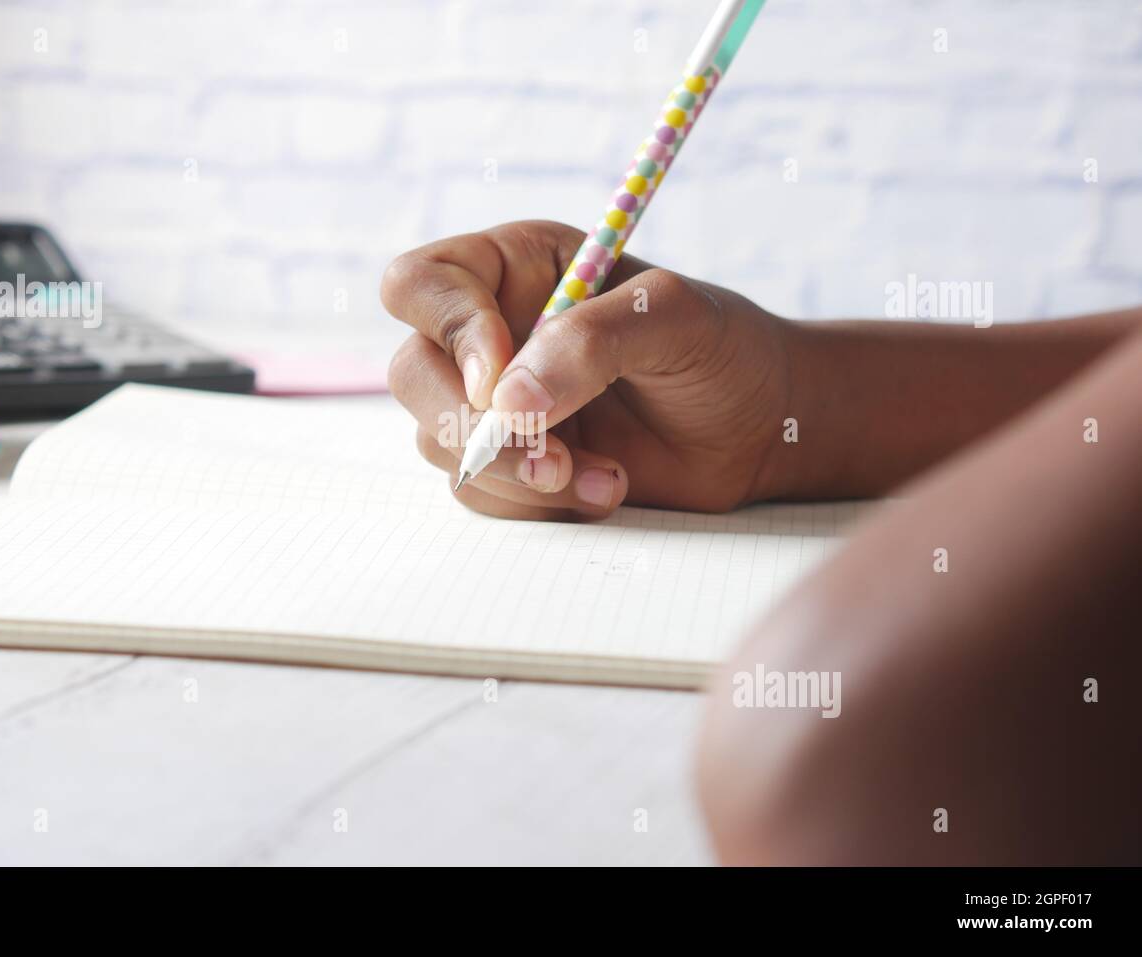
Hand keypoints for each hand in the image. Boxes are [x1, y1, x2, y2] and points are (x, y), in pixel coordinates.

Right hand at [381, 220, 792, 519]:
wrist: (755, 431)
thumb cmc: (722, 352)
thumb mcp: (677, 319)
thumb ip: (592, 341)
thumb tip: (508, 402)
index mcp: (517, 269)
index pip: (422, 284)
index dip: (448, 329)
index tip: (500, 382)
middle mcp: (490, 333)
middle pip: (414, 374)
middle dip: (474, 428)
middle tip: (552, 457)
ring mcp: (495, 404)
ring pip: (441, 444)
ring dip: (520, 475)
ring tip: (608, 477)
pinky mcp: (511, 464)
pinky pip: (480, 493)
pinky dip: (538, 506)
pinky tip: (607, 491)